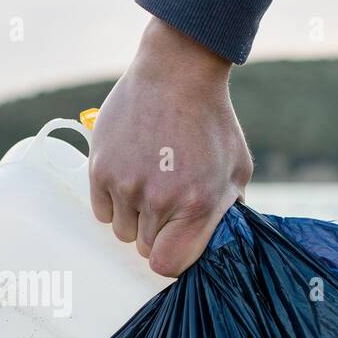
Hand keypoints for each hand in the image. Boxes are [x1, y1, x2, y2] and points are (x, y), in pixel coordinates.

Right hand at [88, 18, 252, 276]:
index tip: (174, 242)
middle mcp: (159, 199)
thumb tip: (212, 247)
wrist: (176, 72)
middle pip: (144, 248)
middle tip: (166, 200)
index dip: (171, 257)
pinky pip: (101, 211)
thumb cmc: (211, 121)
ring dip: (134, 216)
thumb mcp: (237, 169)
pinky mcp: (100, 169)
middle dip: (156, 231)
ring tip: (148, 183)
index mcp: (197, 204)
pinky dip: (113, 201)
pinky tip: (130, 174)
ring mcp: (126, 185)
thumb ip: (226, 213)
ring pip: (121, 231)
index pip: (168, 265)